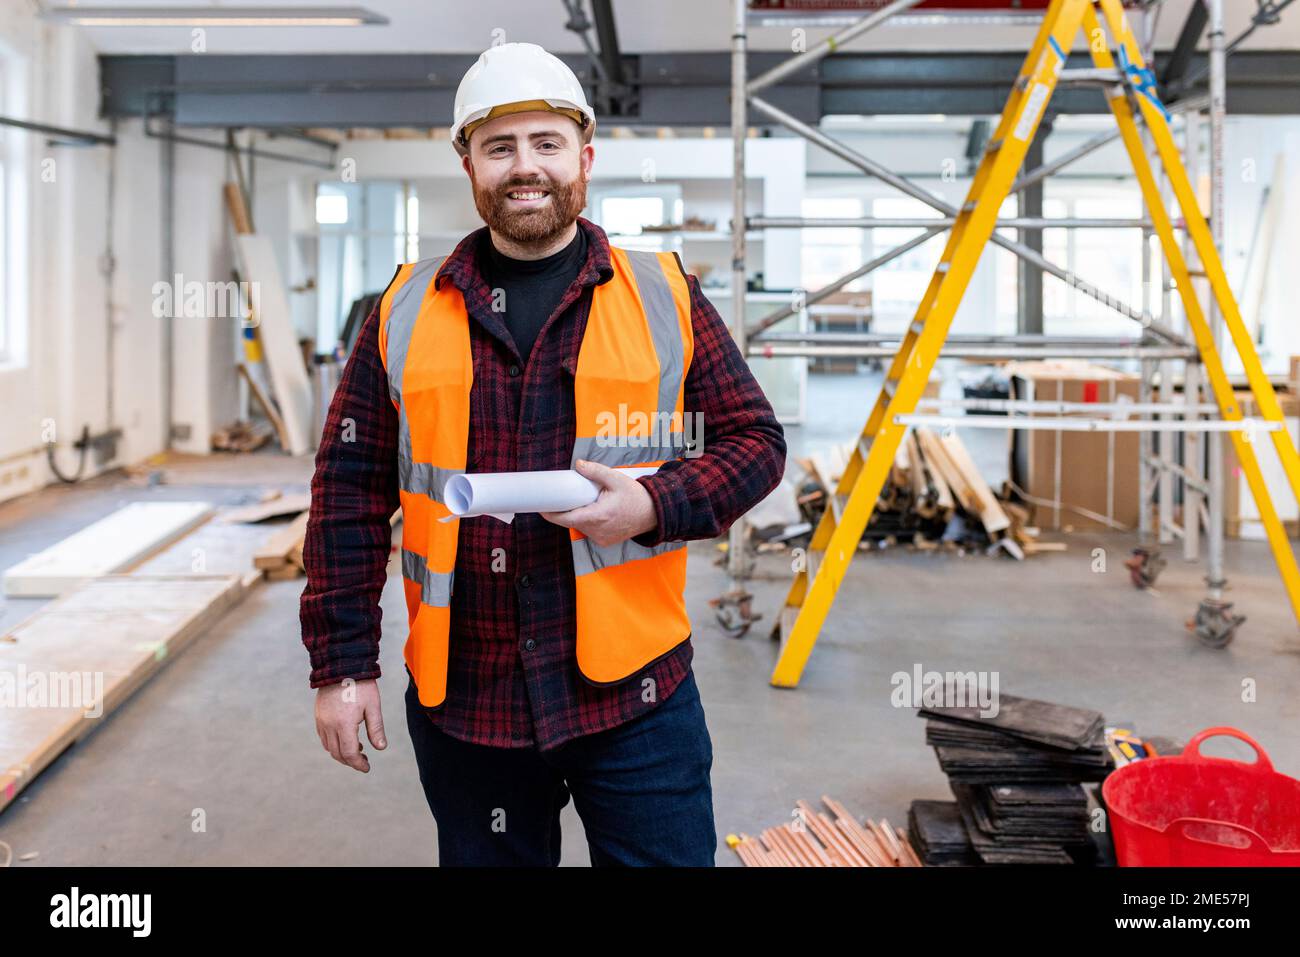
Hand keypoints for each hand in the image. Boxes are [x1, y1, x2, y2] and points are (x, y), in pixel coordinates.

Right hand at [315, 678, 386, 772]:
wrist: (341, 665)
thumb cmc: (361, 685)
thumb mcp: (373, 706)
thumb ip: (376, 729)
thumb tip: (381, 748)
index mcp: (344, 724)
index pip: (349, 753)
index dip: (358, 764)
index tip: (367, 767)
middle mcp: (329, 725)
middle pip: (337, 753)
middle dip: (350, 761)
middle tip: (364, 761)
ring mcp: (321, 720)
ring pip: (328, 746)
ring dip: (341, 752)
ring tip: (357, 749)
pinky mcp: (318, 715)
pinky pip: (323, 736)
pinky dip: (333, 743)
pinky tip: (345, 738)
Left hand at [540, 459, 658, 546]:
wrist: (654, 514)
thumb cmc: (635, 497)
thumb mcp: (616, 479)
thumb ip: (595, 471)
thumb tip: (578, 465)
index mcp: (598, 516)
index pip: (566, 519)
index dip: (551, 514)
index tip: (541, 508)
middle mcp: (598, 530)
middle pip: (572, 522)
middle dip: (566, 510)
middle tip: (566, 497)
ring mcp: (601, 538)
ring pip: (580, 526)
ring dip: (579, 515)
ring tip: (589, 502)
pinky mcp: (604, 541)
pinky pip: (589, 531)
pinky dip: (588, 521)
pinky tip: (596, 512)